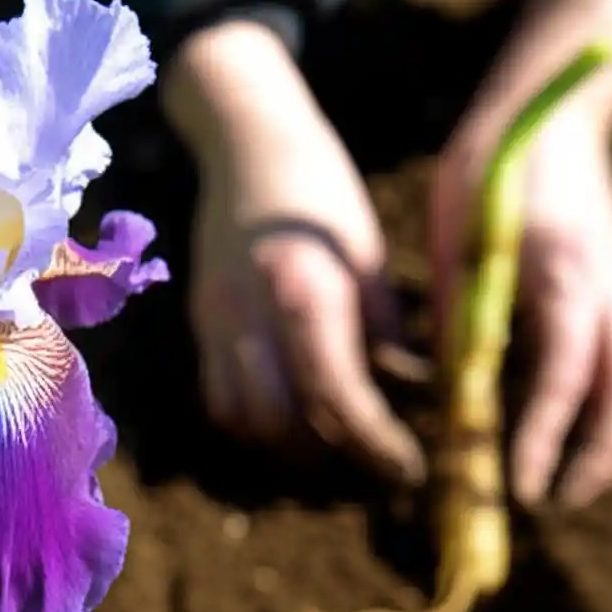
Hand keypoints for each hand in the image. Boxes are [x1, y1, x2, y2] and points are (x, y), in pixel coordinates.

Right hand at [162, 21, 425, 483]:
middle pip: (280, 423)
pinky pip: (217, 396)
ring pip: (240, 419)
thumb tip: (407, 396)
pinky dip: (253, 421)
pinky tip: (289, 411)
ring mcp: (217, 320)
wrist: (247, 144)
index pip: (338, 396)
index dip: (378, 444)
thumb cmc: (323, 194)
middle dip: (330, 456)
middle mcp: (252, 314)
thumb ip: (383, 332)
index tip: (410, 467)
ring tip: (330, 442)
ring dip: (285, 445)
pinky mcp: (201, 321)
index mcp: (306, 291)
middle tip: (373, 460)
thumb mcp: (369, 259)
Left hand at [431, 109, 611, 507]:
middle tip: (554, 498)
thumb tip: (450, 395)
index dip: (543, 434)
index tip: (517, 480)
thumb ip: (460, 315)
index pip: (564, 372)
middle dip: (597, 454)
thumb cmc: (484, 171)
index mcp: (560, 268)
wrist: (548, 115)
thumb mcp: (453, 241)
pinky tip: (584, 424)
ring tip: (573, 477)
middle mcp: (608, 280)